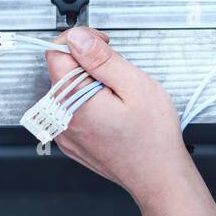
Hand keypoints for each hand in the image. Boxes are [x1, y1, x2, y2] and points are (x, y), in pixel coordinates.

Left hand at [45, 27, 215, 215]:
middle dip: (88, 63)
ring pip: (67, 90)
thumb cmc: (153, 137)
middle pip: (61, 71)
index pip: (56, 53)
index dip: (80, 41)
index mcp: (73, 102)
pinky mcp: (72, 142)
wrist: (159, 177)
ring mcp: (66, 134)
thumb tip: (77, 38)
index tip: (101, 43)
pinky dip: (89, 102)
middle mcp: (63, 120)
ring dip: (89, 83)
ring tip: (118, 94)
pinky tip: (112, 110)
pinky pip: (72, 110)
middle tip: (118, 72)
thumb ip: (102, 59)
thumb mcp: (134, 85)